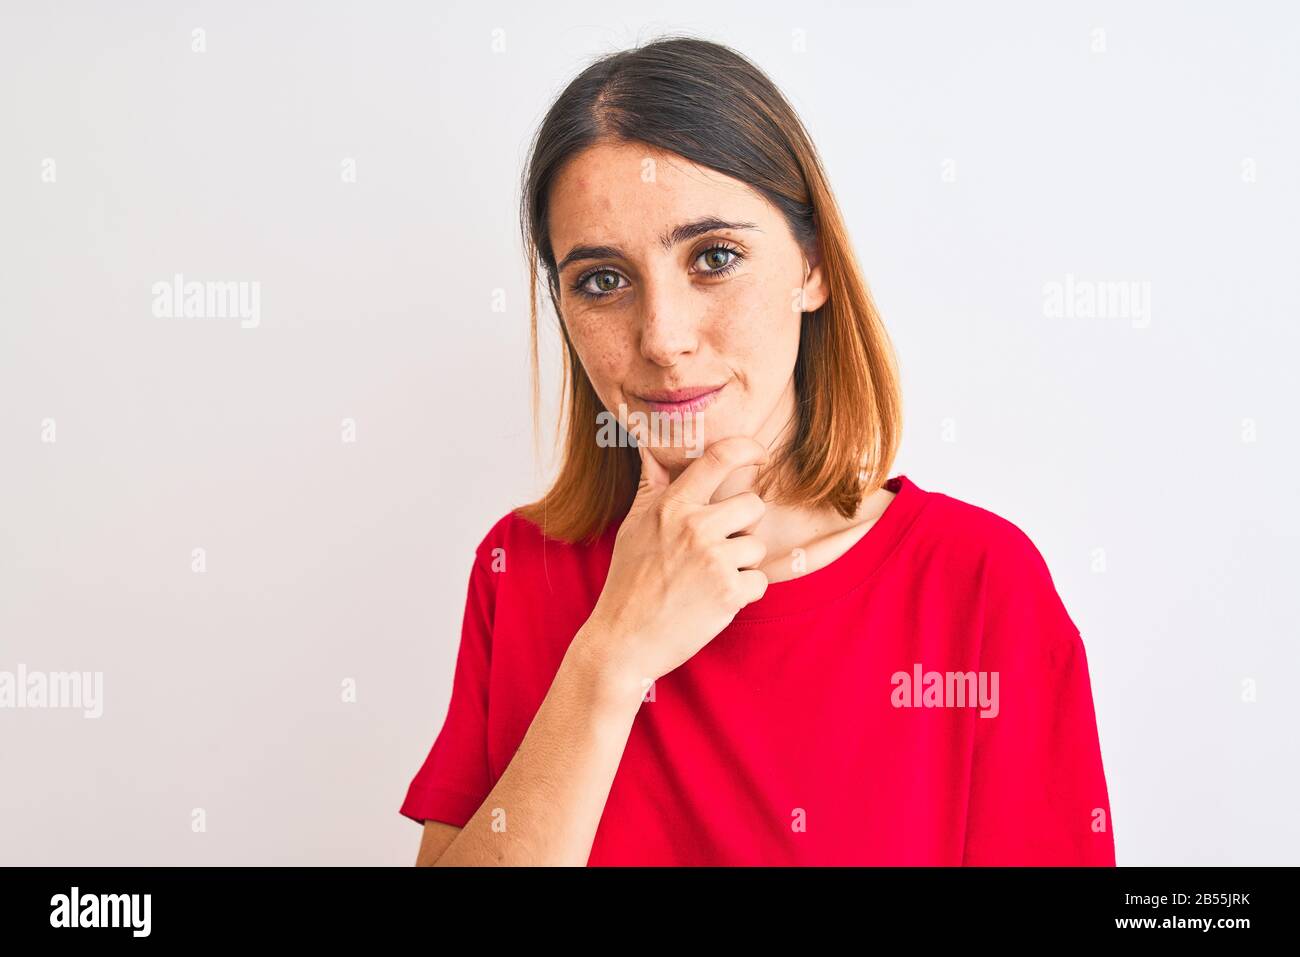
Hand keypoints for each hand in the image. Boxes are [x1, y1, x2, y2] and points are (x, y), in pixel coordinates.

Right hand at [582, 424, 769, 693]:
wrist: (623, 641)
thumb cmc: (628, 581)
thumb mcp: (633, 527)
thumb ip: (651, 487)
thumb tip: (649, 448)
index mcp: (671, 507)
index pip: (717, 459)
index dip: (746, 449)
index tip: (760, 453)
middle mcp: (694, 527)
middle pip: (753, 506)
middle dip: (743, 527)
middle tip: (718, 549)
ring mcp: (714, 560)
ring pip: (757, 547)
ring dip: (742, 565)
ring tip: (708, 580)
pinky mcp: (729, 593)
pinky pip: (759, 582)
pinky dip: (743, 595)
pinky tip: (713, 602)